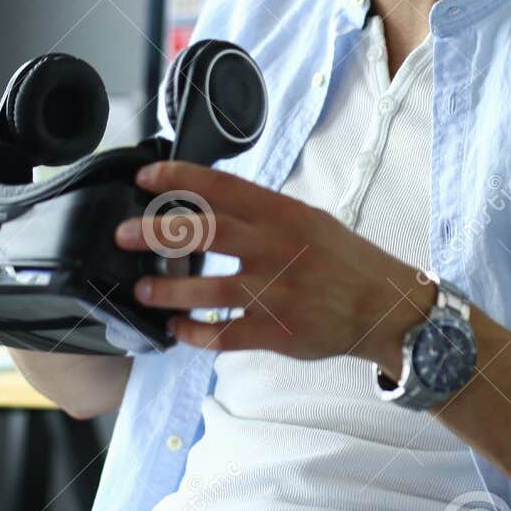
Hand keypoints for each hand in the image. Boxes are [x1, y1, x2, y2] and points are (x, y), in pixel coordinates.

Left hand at [113, 160, 434, 370]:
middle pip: (204, 232)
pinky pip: (225, 334)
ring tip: (143, 290)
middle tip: (123, 233)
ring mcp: (277, 291)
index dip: (178, 177)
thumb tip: (210, 202)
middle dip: (156, 231)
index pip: (222, 187)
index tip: (145, 176)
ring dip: (167, 291)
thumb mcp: (309, 220)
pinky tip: (177, 329)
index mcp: (284, 214)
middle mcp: (278, 247)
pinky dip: (195, 333)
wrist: (387, 306)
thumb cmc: (344, 261)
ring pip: (208, 290)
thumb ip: (263, 214)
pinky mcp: (278, 331)